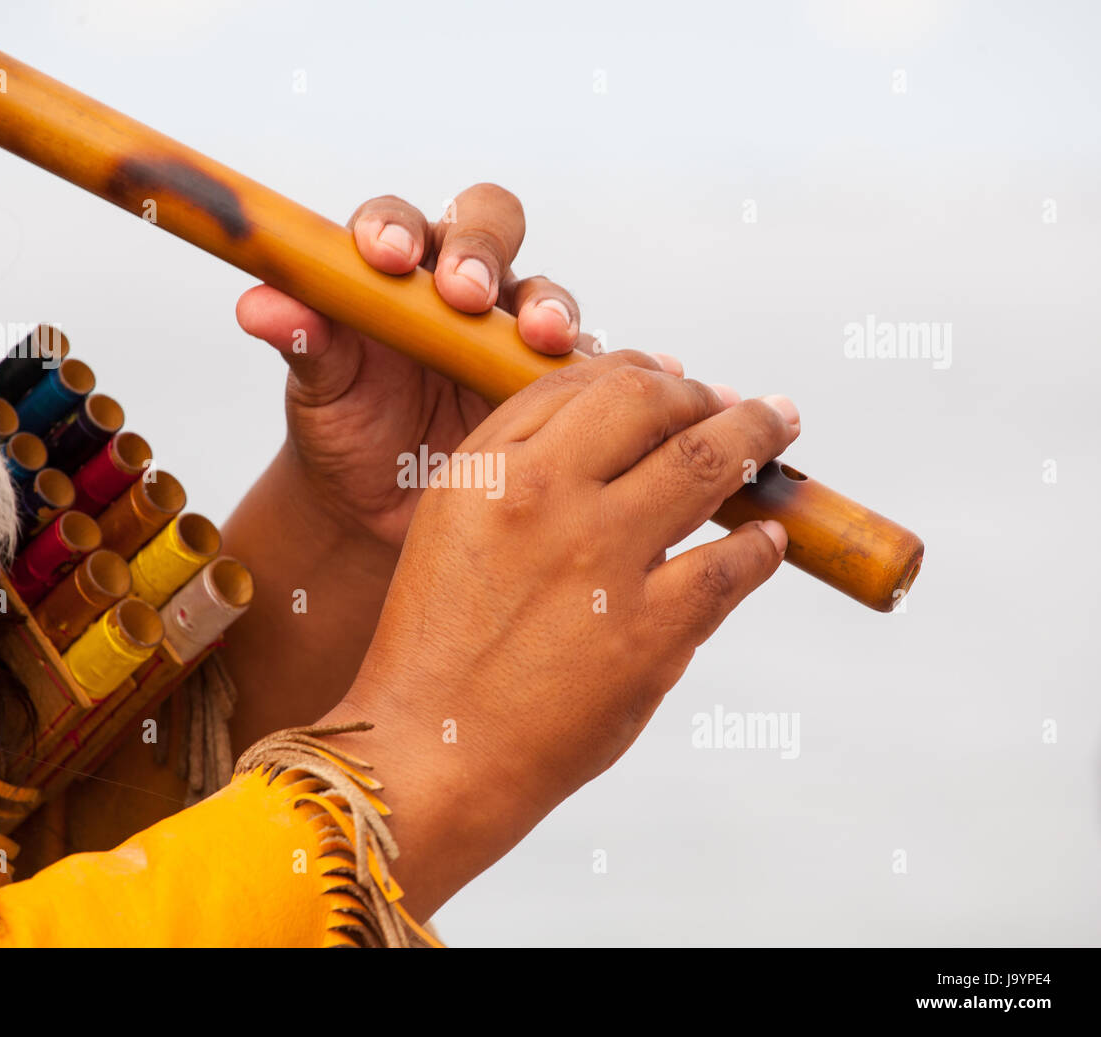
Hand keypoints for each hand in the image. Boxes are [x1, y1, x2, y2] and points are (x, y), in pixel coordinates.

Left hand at [235, 183, 672, 547]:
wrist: (384, 510)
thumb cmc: (345, 432)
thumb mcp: (319, 391)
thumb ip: (301, 341)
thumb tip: (258, 303)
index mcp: (397, 273)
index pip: (403, 221)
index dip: (397, 227)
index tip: (384, 257)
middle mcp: (461, 289)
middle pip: (490, 229)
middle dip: (482, 251)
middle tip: (468, 295)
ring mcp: (512, 334)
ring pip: (546, 294)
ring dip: (551, 308)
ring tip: (547, 340)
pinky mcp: (555, 384)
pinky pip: (593, 365)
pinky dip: (621, 369)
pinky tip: (655, 377)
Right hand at [318, 352, 800, 920]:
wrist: (432, 751)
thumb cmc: (437, 644)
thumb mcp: (451, 526)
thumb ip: (518, 467)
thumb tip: (612, 428)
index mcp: (490, 471)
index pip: (583, 383)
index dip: (642, 371)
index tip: (673, 379)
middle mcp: (545, 501)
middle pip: (652, 406)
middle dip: (707, 394)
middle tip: (738, 401)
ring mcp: (603, 564)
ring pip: (707, 466)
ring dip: (756, 439)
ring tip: (777, 430)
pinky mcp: (650, 633)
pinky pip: (731, 566)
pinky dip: (760, 546)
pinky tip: (767, 540)